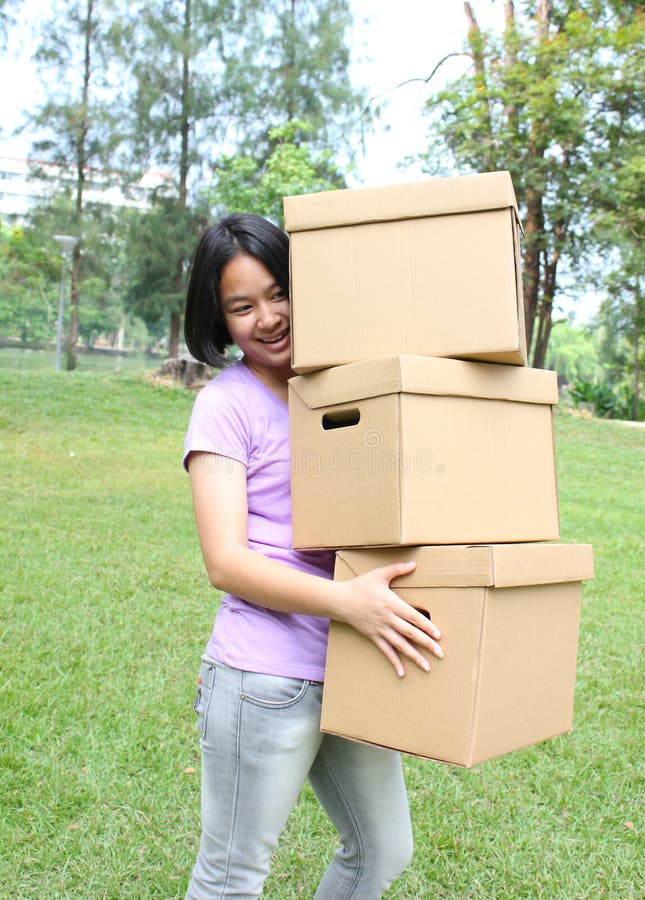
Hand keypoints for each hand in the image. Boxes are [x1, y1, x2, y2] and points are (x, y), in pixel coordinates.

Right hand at [336, 561, 442, 677]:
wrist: (340, 600)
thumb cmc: (360, 586)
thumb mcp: (379, 574)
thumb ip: (397, 569)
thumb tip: (413, 564)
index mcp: (392, 604)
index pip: (413, 617)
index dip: (427, 626)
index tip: (438, 635)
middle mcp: (388, 619)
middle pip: (410, 634)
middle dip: (427, 644)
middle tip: (440, 654)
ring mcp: (380, 630)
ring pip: (401, 646)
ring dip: (415, 657)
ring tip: (427, 667)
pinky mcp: (373, 637)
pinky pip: (386, 651)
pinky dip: (394, 662)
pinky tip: (402, 673)